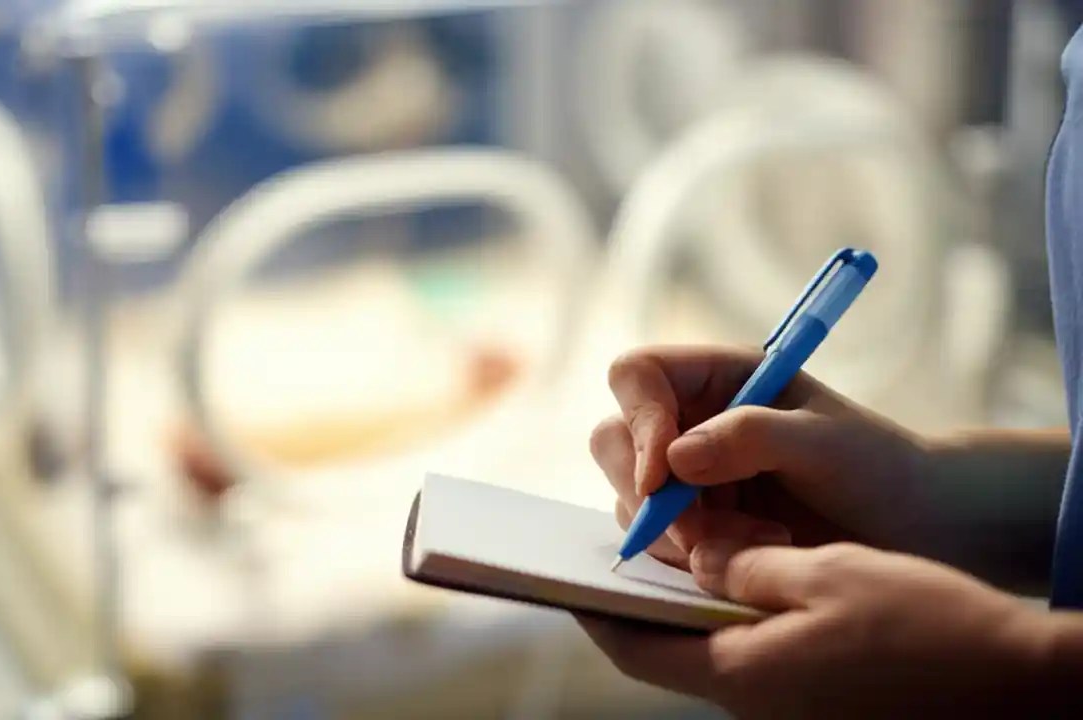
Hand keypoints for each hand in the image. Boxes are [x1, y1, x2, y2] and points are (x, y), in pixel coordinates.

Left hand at [578, 542, 1067, 717]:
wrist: (1021, 688)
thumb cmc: (932, 628)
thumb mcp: (828, 575)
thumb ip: (747, 565)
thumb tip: (697, 557)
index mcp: (743, 673)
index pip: (636, 647)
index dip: (596, 609)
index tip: (568, 573)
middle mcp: (755, 698)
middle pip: (669, 649)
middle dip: (640, 599)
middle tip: (624, 543)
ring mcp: (789, 704)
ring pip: (713, 646)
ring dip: (691, 600)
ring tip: (681, 541)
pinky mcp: (821, 697)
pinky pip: (755, 651)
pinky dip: (737, 609)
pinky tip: (749, 568)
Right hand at [590, 346, 926, 566]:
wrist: (918, 532)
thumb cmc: (880, 467)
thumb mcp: (826, 441)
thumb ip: (750, 436)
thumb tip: (674, 457)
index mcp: (718, 378)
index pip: (638, 375)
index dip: (637, 419)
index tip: (661, 475)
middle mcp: (690, 424)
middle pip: (613, 441)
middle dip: (650, 494)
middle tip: (698, 532)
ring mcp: (686, 482)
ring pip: (631, 504)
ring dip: (684, 535)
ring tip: (764, 546)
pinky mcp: (694, 532)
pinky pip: (659, 547)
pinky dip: (696, 561)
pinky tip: (753, 565)